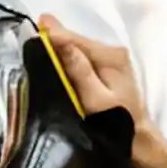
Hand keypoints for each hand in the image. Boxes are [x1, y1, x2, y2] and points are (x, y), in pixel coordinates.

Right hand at [38, 14, 166, 167]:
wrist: (136, 139)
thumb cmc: (115, 123)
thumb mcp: (94, 99)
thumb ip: (79, 70)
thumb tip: (60, 41)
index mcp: (110, 56)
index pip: (74, 39)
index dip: (52, 34)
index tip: (33, 28)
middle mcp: (112, 51)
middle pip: (76, 41)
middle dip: (55, 40)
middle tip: (30, 38)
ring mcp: (111, 58)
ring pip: (78, 48)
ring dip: (60, 49)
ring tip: (38, 48)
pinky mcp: (107, 66)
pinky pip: (82, 56)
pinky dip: (68, 57)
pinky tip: (55, 60)